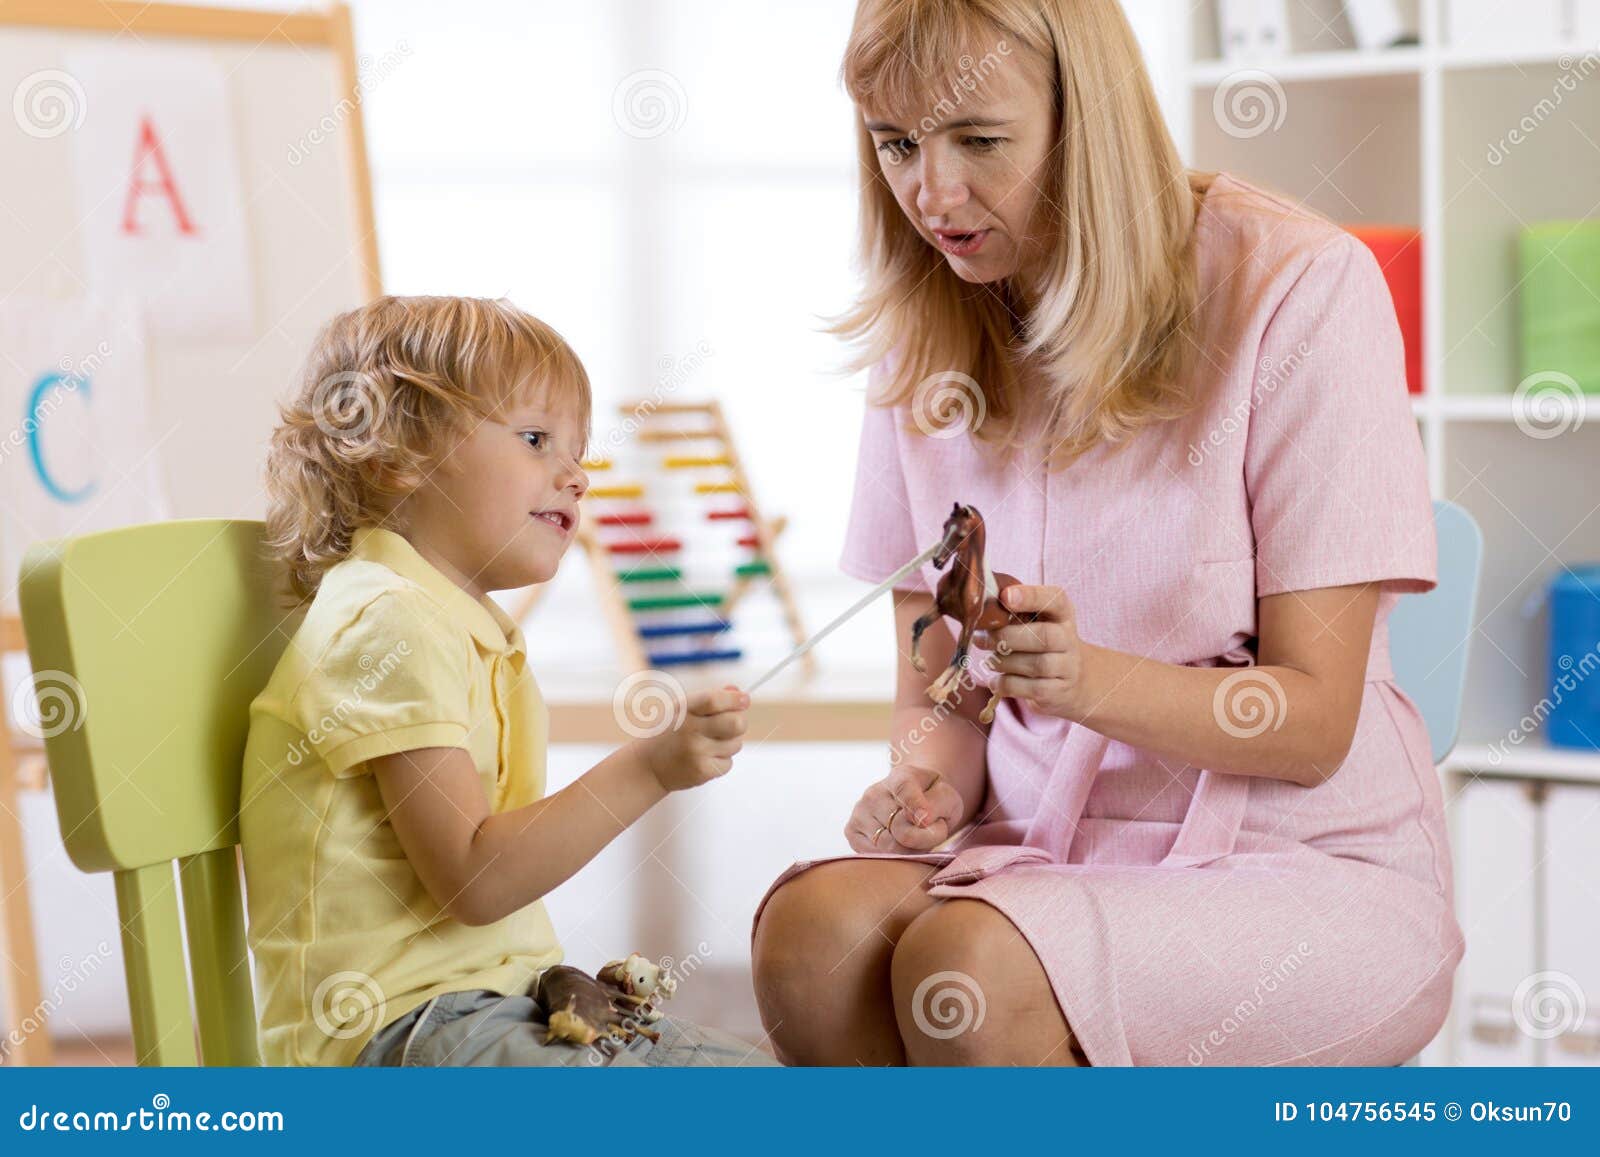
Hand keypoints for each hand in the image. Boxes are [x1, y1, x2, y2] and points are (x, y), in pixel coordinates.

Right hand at [633, 684, 748, 792]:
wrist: (646, 766)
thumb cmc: (670, 732)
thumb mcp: (682, 710)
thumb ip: (711, 700)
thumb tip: (740, 694)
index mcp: (684, 710)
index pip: (714, 700)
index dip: (734, 699)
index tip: (745, 699)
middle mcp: (690, 731)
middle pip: (736, 723)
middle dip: (740, 721)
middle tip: (733, 723)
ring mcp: (696, 752)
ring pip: (736, 744)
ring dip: (730, 743)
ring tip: (709, 743)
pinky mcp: (702, 771)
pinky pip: (728, 762)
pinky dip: (722, 760)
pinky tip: (704, 758)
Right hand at [845, 765, 964, 853]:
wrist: (913, 801)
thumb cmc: (932, 801)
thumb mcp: (947, 797)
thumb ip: (939, 804)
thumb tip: (922, 820)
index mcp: (900, 777)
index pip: (905, 790)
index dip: (917, 806)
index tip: (927, 820)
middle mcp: (874, 793)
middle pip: (902, 831)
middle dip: (924, 839)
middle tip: (932, 832)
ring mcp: (860, 812)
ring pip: (889, 847)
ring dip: (910, 851)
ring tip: (916, 838)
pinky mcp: (851, 832)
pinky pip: (874, 856)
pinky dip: (892, 857)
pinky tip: (898, 844)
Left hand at [973, 584, 1085, 720]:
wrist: (1076, 680)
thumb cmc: (1043, 644)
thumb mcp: (1038, 622)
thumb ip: (1015, 612)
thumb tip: (979, 610)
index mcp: (1062, 613)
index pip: (1054, 599)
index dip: (1030, 596)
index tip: (1005, 596)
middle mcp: (1068, 639)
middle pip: (1043, 636)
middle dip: (1005, 637)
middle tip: (980, 638)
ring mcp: (1066, 667)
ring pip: (1033, 664)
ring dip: (1002, 662)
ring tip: (989, 660)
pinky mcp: (1056, 692)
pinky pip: (1026, 688)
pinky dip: (1004, 684)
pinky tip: (995, 681)